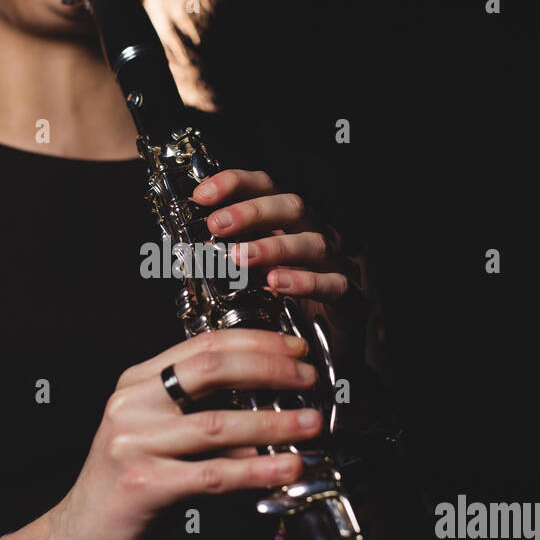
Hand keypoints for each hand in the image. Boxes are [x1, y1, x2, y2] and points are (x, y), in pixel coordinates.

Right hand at [41, 329, 322, 539]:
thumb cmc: (125, 487)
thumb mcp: (158, 437)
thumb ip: (202, 418)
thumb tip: (268, 410)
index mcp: (136, 383)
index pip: (203, 345)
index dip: (256, 342)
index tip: (294, 350)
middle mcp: (131, 405)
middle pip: (211, 369)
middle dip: (270, 369)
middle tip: (308, 378)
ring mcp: (134, 443)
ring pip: (218, 424)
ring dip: (274, 424)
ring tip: (310, 425)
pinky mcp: (143, 485)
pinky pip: (213, 474)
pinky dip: (256, 471)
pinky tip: (285, 469)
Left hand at [192, 169, 369, 357]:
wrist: (321, 354)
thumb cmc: (284, 308)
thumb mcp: (248, 277)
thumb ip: (227, 256)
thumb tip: (189, 244)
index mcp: (288, 225)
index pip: (266, 188)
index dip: (235, 184)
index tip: (202, 196)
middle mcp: (315, 236)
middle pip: (293, 206)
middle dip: (252, 212)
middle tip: (217, 225)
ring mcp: (335, 265)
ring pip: (312, 243)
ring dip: (273, 247)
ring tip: (238, 258)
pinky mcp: (350, 298)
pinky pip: (333, 284)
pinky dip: (305, 282)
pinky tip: (276, 284)